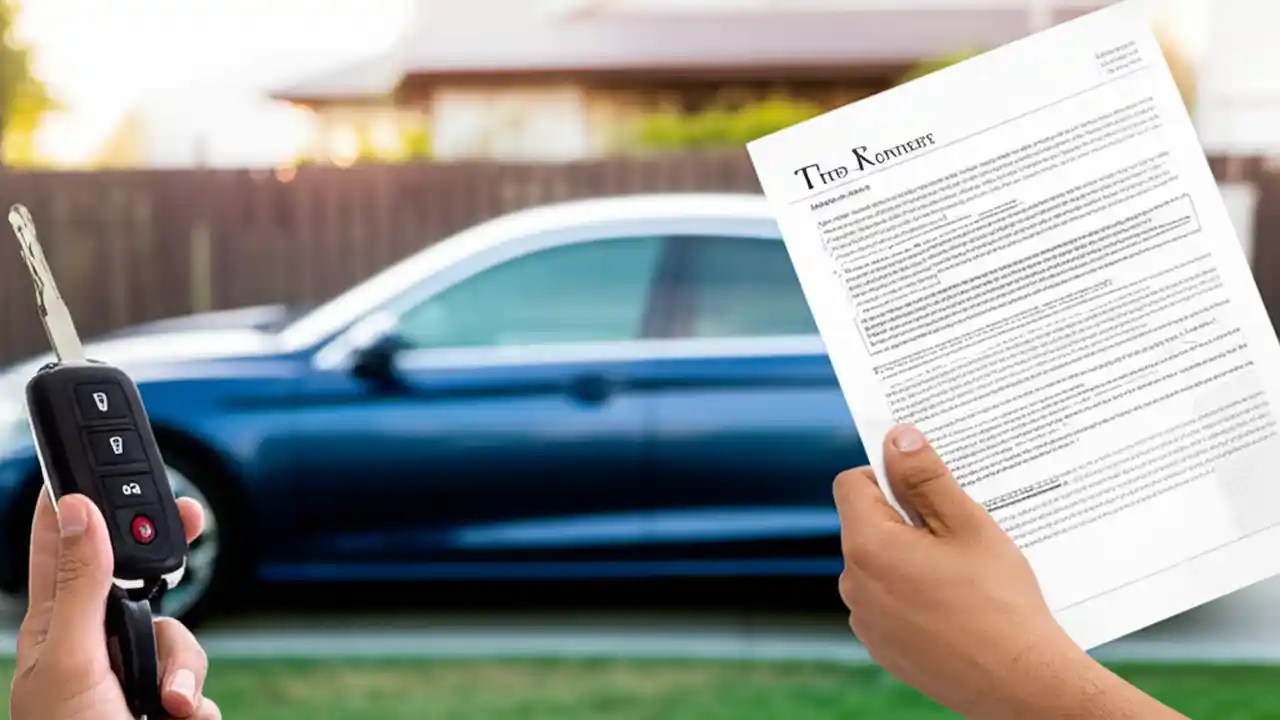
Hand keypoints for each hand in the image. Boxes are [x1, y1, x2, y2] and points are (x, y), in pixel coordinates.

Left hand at [10, 491, 218, 718]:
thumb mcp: (70, 661)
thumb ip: (80, 587)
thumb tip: (79, 511)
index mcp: (57, 625)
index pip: (65, 546)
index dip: (76, 502)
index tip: (96, 461)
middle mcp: (97, 642)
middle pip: (140, 579)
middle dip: (168, 568)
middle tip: (193, 519)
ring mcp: (132, 670)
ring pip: (178, 635)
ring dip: (180, 671)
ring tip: (163, 703)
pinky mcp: (166, 698)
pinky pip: (196, 677)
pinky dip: (192, 702)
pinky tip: (171, 718)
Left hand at [834, 424, 1185, 719]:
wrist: (1020, 683)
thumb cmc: (1000, 603)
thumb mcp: (967, 525)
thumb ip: (926, 477)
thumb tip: (898, 437)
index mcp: (868, 546)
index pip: (851, 484)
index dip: (886, 474)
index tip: (924, 482)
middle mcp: (854, 584)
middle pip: (866, 525)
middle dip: (903, 519)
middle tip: (955, 531)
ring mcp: (865, 620)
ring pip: (878, 565)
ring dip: (908, 559)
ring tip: (960, 573)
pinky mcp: (882, 647)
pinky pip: (887, 603)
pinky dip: (911, 596)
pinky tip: (953, 605)